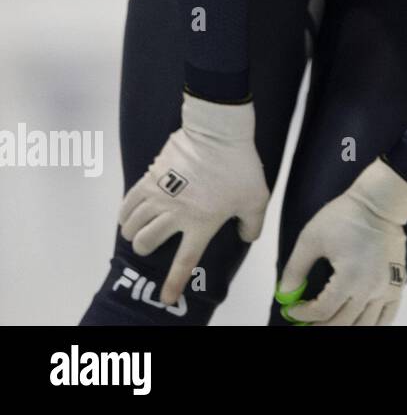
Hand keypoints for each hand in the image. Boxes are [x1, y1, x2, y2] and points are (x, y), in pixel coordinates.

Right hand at [119, 94, 269, 304]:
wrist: (218, 133)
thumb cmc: (240, 166)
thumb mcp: (257, 198)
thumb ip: (252, 223)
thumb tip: (246, 238)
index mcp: (202, 224)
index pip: (185, 262)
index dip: (174, 283)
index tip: (166, 298)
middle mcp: (176, 215)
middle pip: (147, 243)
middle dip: (145, 249)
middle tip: (148, 245)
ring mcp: (159, 196)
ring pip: (133, 224)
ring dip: (132, 232)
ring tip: (136, 231)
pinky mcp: (149, 177)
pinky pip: (128, 202)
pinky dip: (124, 213)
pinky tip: (126, 215)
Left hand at [276, 158, 406, 325]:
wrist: (381, 203)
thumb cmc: (345, 216)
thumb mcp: (311, 239)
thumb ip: (295, 270)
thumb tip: (284, 295)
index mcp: (350, 278)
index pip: (322, 311)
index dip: (302, 314)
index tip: (291, 310)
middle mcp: (371, 289)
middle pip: (341, 324)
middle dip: (318, 326)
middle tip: (304, 322)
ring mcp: (387, 289)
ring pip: (365, 326)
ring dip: (343, 329)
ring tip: (328, 323)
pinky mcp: (397, 284)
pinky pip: (387, 317)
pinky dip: (372, 326)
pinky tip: (357, 323)